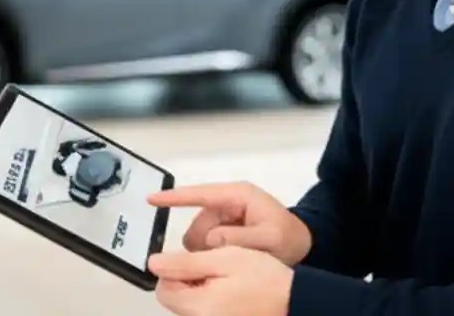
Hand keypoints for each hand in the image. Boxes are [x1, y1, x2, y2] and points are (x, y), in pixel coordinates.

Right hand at [148, 181, 311, 265]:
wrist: (302, 243)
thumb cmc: (289, 237)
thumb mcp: (270, 238)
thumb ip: (240, 237)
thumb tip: (211, 239)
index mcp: (238, 195)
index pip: (200, 194)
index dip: (174, 197)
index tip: (151, 198)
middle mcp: (228, 202)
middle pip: (197, 222)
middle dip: (204, 243)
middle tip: (222, 257)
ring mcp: (225, 216)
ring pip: (199, 236)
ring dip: (209, 251)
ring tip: (233, 257)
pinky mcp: (224, 229)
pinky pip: (206, 244)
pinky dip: (212, 253)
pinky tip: (228, 258)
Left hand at [149, 246, 291, 315]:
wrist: (295, 301)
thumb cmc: (264, 279)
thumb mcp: (224, 259)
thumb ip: (185, 263)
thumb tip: (154, 263)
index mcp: (198, 306)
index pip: (163, 289)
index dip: (174, 271)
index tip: (194, 261)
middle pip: (176, 299)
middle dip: (187, 280)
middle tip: (214, 267)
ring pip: (191, 304)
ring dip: (201, 289)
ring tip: (227, 279)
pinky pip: (206, 311)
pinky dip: (213, 299)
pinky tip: (232, 291)